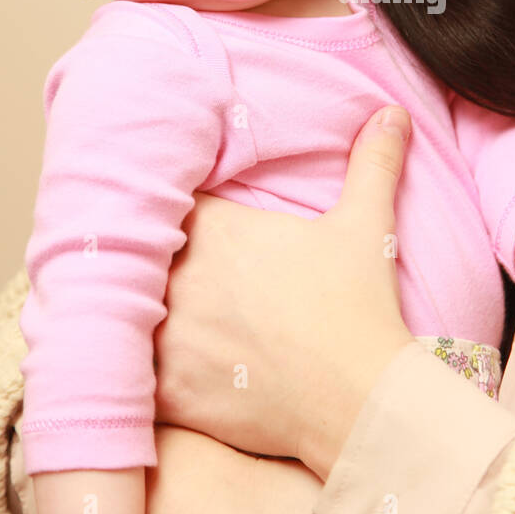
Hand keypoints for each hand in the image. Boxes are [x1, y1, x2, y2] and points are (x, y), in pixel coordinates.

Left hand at [154, 106, 414, 479]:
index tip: (178, 222)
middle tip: (171, 274)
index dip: (167, 211)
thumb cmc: (358, 309)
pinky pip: (126, 376)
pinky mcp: (165, 391)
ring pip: (122, 313)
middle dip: (149, 261)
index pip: (162, 203)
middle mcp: (178, 275)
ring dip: (134, 314)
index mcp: (215, 228)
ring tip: (155, 321)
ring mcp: (166, 335)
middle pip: (136, 256)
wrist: (358, 401)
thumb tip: (392, 112)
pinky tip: (153, 371)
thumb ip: (372, 163)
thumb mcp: (366, 226)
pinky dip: (135, 374)